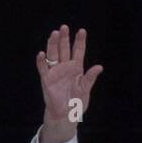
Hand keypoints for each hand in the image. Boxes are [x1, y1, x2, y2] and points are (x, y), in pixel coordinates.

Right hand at [36, 24, 102, 142]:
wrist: (65, 114)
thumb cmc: (77, 102)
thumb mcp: (85, 89)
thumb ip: (90, 78)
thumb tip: (99, 67)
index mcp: (76, 68)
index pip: (78, 51)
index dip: (80, 41)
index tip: (82, 31)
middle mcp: (65, 67)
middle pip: (64, 49)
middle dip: (64, 38)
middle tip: (64, 27)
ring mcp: (55, 72)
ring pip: (53, 54)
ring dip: (52, 44)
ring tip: (54, 34)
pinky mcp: (47, 79)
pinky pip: (43, 68)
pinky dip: (41, 61)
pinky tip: (42, 54)